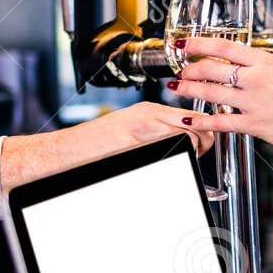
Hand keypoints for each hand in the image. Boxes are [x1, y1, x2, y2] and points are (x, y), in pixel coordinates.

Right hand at [0, 101, 208, 192]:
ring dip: (191, 152)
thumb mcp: (131, 129)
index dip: (204, 133)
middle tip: (196, 155)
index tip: (203, 145)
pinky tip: (166, 161)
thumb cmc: (98, 144)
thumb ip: (158, 130)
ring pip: (186, 137)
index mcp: (149, 110)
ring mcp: (141, 129)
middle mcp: (148, 115)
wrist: (69, 151)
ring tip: (185, 160)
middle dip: (203, 144)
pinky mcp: (133, 143)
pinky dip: (175, 157)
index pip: (192, 117)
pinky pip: (167, 149)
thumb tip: (185, 138)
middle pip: (195, 127)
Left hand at [167, 36, 272, 157]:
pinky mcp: (255, 125)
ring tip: (178, 88)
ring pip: (210, 93)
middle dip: (189, 69)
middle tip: (181, 70)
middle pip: (211, 69)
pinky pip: (221, 122)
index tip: (185, 44)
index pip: (224, 46)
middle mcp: (256, 80)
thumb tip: (254, 62)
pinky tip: (190, 119)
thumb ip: (269, 65)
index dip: (198, 43)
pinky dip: (201, 121)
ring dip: (190, 90)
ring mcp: (253, 103)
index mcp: (266, 62)